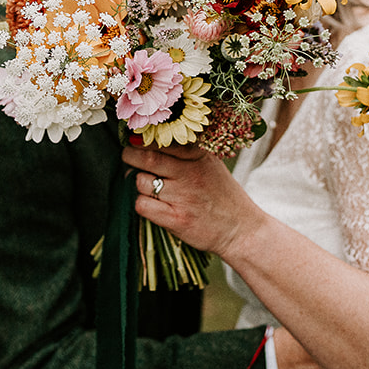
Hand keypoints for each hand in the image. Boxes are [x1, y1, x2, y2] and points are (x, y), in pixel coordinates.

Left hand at [123, 143, 262, 258]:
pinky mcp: (176, 219)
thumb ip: (186, 151)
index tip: (133, 139)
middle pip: (147, 158)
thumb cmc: (222, 195)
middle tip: (127, 157)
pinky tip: (152, 204)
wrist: (241, 229)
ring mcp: (183, 197)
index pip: (162, 140)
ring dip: (138, 183)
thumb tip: (150, 141)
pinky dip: (141, 203)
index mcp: (198, 157)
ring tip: (148, 185)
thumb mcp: (211, 164)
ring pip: (142, 182)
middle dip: (130, 156)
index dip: (142, 139)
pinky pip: (143, 205)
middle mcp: (190, 174)